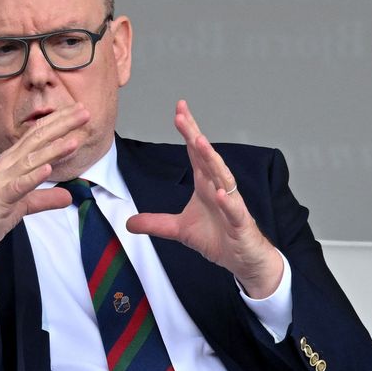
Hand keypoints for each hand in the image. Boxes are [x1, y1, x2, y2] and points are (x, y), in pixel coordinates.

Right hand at [0, 104, 88, 276]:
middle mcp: (7, 165)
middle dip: (61, 126)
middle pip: (37, 140)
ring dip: (52, 150)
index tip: (80, 111)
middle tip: (84, 112)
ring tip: (73, 140)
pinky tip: (48, 169)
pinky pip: (19, 186)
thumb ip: (45, 198)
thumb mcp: (24, 204)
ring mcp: (2, 180)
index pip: (37, 135)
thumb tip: (68, 196)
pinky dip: (33, 177)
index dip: (59, 122)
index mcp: (12, 161)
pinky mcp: (0, 198)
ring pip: (31, 160)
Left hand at [125, 100, 282, 297]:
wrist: (242, 259)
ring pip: (223, 177)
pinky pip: (235, 210)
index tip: (178, 111)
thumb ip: (156, 223)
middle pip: (207, 157)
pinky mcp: (240, 223)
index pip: (195, 154)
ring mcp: (232, 204)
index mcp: (206, 185)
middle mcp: (219, 188)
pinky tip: (221, 192)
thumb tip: (129, 222)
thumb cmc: (217, 237)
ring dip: (212, 160)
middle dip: (194, 136)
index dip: (187, 132)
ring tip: (199, 142)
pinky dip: (228, 201)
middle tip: (182, 115)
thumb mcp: (179, 230)